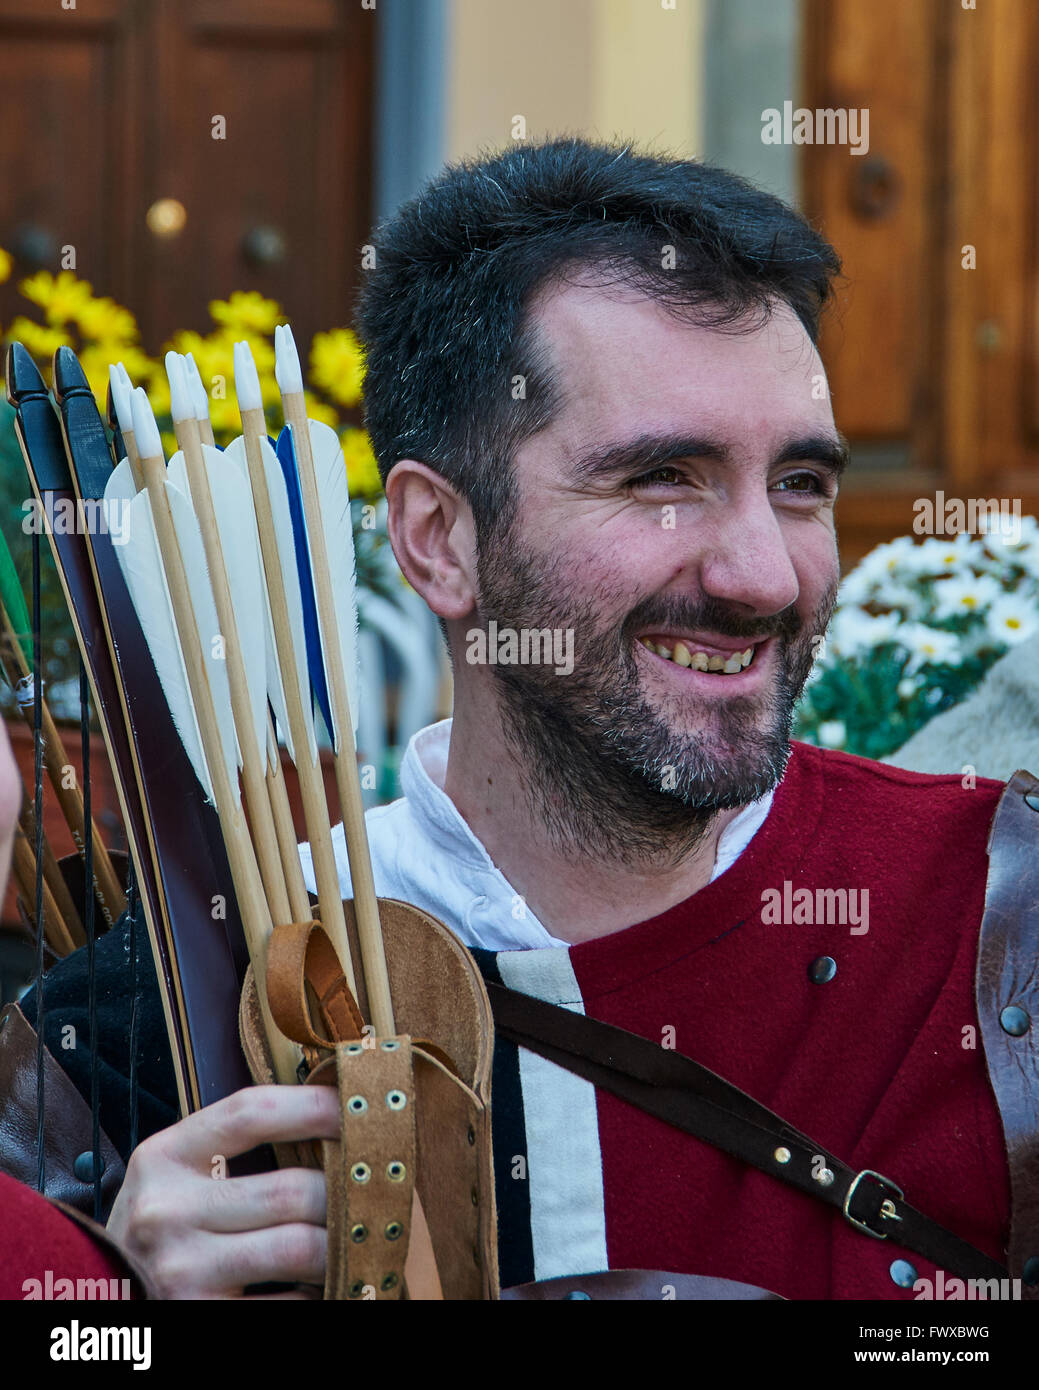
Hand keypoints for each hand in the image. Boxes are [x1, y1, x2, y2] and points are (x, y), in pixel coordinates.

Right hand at [107, 1085, 339, 1298]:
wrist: (102, 1296)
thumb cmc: (161, 1225)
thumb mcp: (177, 1172)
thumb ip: (235, 1144)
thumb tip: (334, 1119)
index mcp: (164, 1157)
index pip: (251, 1112)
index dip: (314, 1105)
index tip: (357, 1106)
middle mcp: (168, 1212)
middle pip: (292, 1189)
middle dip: (348, 1189)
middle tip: (378, 1188)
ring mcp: (183, 1273)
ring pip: (301, 1247)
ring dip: (343, 1242)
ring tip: (360, 1233)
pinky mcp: (202, 1320)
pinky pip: (290, 1305)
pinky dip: (319, 1293)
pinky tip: (324, 1282)